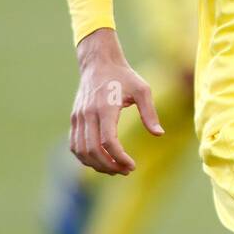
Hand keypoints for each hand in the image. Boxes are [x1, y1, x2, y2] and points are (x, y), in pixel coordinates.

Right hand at [69, 28, 163, 174]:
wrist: (99, 62)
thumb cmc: (124, 76)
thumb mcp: (142, 89)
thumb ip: (149, 113)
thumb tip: (159, 134)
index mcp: (105, 107)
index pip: (108, 141)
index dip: (119, 158)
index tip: (132, 166)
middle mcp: (88, 114)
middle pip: (93, 150)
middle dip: (109, 166)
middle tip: (125, 171)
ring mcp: (78, 117)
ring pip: (81, 151)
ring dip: (96, 165)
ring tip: (115, 169)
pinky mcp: (74, 119)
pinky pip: (75, 145)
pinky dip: (85, 158)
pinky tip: (101, 161)